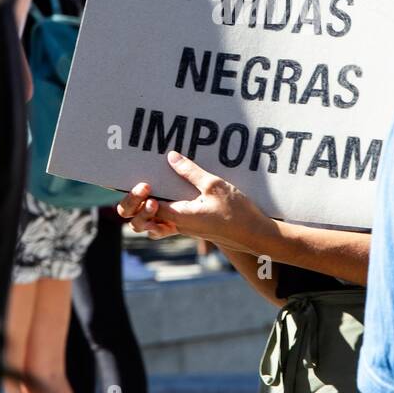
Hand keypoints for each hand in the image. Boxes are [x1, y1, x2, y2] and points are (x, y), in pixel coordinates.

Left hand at [116, 151, 273, 249]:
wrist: (255, 236)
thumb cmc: (237, 213)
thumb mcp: (214, 185)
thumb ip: (190, 171)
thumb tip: (171, 157)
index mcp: (178, 216)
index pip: (147, 208)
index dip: (141, 195)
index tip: (146, 180)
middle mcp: (178, 226)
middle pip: (145, 221)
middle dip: (138, 205)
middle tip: (145, 185)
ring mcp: (186, 229)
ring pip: (156, 223)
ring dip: (151, 209)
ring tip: (156, 188)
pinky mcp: (194, 228)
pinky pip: (170, 221)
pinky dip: (165, 210)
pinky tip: (176, 194)